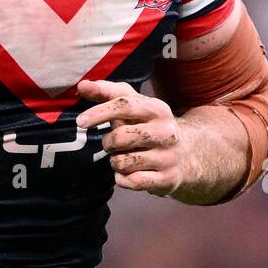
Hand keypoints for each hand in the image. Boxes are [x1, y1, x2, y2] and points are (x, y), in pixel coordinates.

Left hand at [75, 79, 183, 196]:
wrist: (186, 155)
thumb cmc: (149, 125)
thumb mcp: (134, 105)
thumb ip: (107, 93)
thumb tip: (82, 85)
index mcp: (157, 109)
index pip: (124, 105)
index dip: (99, 112)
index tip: (80, 121)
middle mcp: (166, 132)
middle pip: (120, 137)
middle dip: (109, 142)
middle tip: (113, 143)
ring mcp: (168, 157)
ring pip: (123, 162)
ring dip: (116, 161)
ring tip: (125, 157)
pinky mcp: (168, 179)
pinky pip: (131, 182)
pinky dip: (122, 178)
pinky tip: (129, 172)